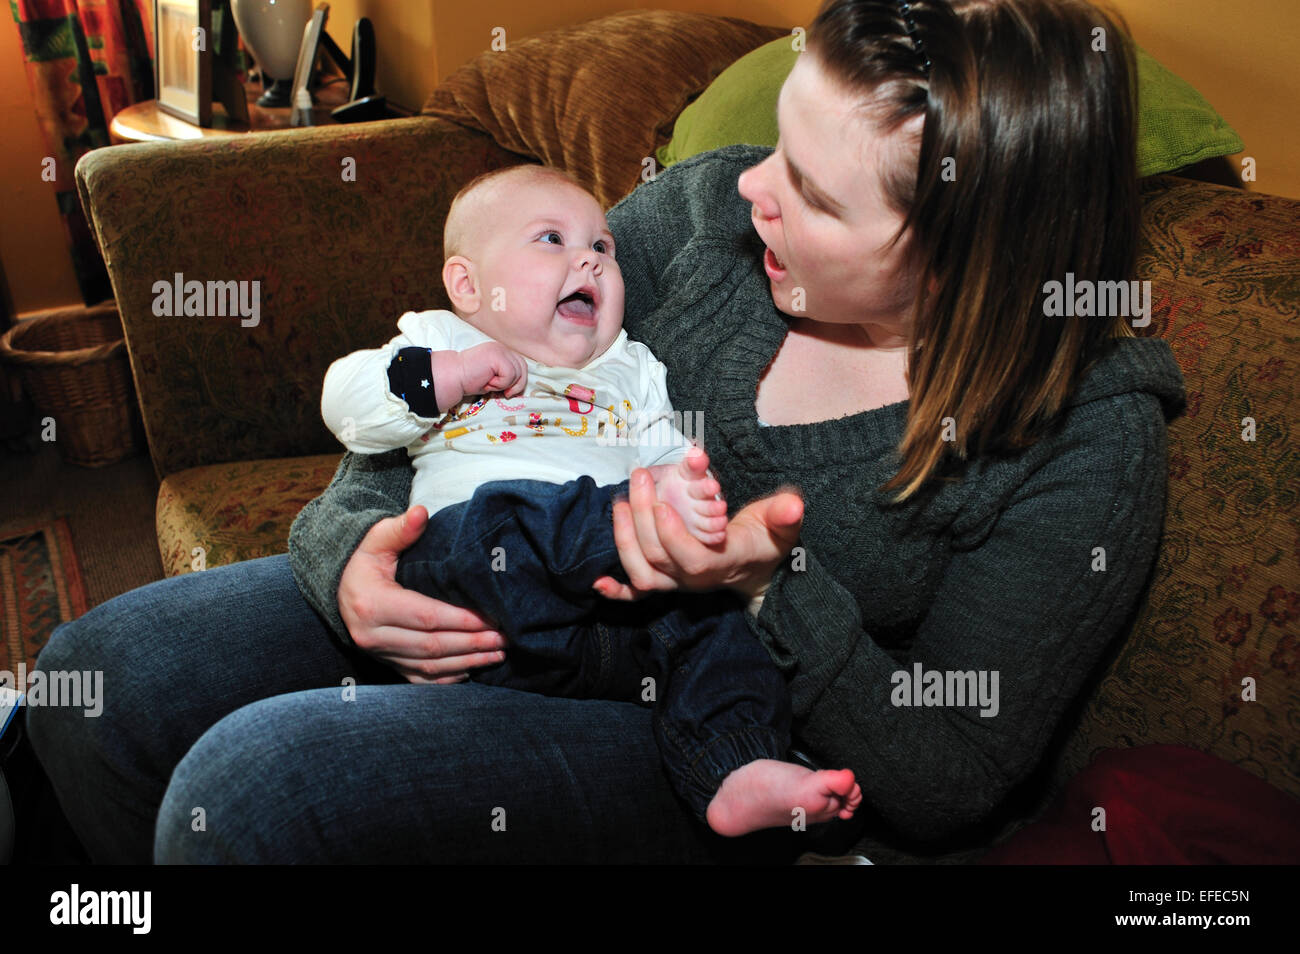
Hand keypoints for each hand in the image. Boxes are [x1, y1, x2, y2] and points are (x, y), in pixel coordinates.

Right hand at [338, 505, 507, 682]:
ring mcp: (380, 655)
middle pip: (432, 646)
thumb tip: (421, 513)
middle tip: (505, 637)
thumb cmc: (364, 562)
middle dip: (472, 643)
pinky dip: (450, 677)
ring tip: (499, 652)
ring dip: (468, 662)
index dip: (460, 619)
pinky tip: (474, 668)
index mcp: (372, 605)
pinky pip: (422, 680)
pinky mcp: (387, 666)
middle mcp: (373, 636)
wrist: (339, 589)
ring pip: (430, 667)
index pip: (425, 616)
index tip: (492, 617)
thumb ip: (400, 528)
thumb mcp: (375, 540)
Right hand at [459, 341, 527, 397]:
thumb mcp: (493, 378)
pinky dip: (500, 383)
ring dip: (505, 384)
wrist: (452, 376)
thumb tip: (520, 389)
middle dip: (517, 384)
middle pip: (523, 368)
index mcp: (500, 352)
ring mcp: (500, 350)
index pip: (520, 365)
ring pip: (517, 372)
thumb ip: (506, 377)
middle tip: (505, 394)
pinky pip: (510, 374)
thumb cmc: (469, 380)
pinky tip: (487, 381)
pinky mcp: (497, 356)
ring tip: (490, 384)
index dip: (518, 381)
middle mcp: (501, 348)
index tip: (508, 393)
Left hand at [592, 468, 803, 600]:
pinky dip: (617, 591)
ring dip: (625, 540)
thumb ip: (785, 514)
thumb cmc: (766, 540)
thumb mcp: (781, 524)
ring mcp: (677, 582)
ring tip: (619, 502)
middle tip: (640, 478)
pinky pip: (638, 595)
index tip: (662, 504)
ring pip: (643, 573)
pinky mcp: (666, 581)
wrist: (755, 565)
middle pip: (659, 559)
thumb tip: (793, 505)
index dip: (673, 537)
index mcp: (722, 563)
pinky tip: (599, 582)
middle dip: (643, 518)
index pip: (692, 560)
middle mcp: (694, 578)